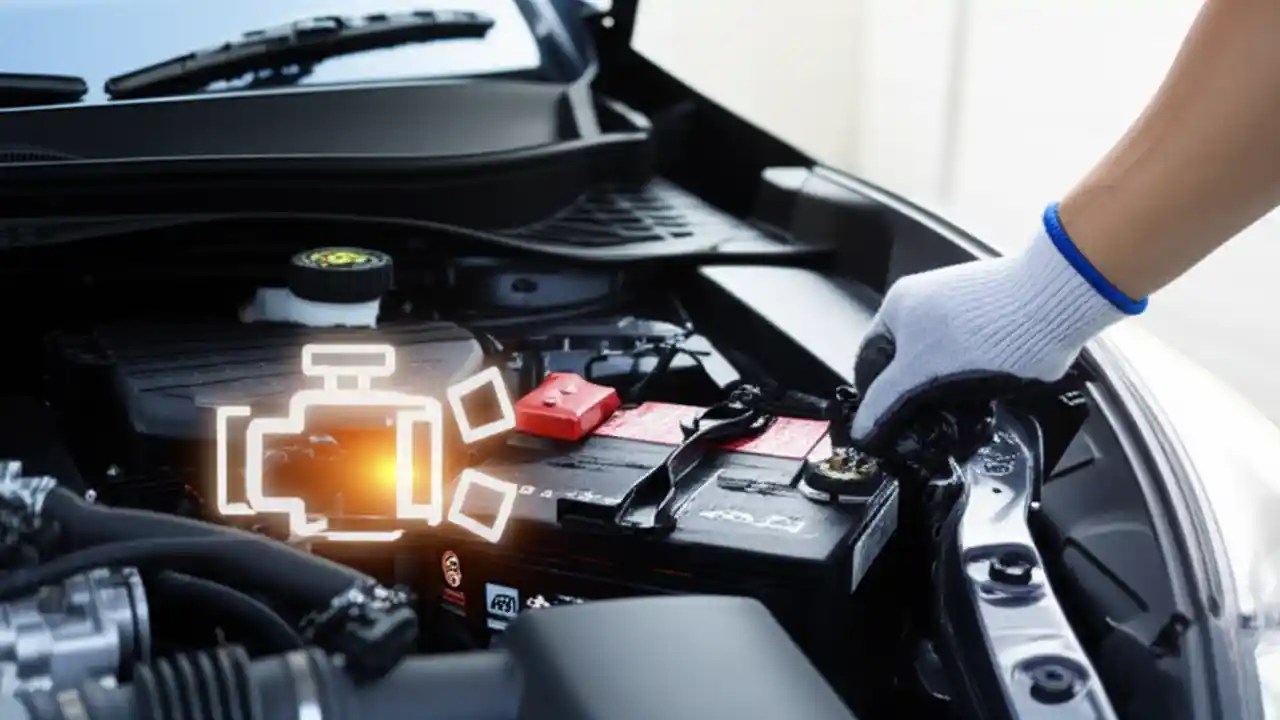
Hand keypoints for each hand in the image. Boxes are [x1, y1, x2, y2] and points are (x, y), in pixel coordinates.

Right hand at [850, 228, 1130, 451]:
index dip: (875, 398)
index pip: (870, 362)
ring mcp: (959, 307)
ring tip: (955, 416)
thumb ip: (886, 402)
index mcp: (896, 307)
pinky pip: (968, 356)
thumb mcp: (921, 373)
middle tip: (919, 429)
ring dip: (941, 390)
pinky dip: (969, 378)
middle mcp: (923, 302)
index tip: (887, 430)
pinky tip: (982, 395)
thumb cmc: (980, 334)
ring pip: (937, 361)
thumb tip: (862, 432)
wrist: (1052, 301)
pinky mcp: (992, 317)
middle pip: (904, 362)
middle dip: (910, 395)